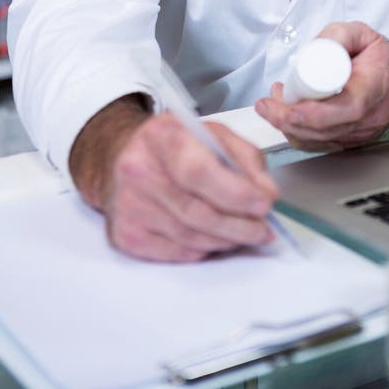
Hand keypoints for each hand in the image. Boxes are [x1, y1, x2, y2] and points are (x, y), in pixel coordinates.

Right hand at [70, 97, 278, 261]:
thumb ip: (246, 159)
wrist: (121, 158)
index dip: (235, 193)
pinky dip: (204, 250)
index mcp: (162, 136)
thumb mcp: (212, 134)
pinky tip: (216, 239)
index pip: (199, 172)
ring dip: (225, 240)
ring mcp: (128, 205)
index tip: (263, 205)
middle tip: (263, 229)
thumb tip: (267, 194)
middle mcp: (138, 170)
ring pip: (190, 238)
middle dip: (239, 225)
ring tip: (246, 234)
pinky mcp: (126, 235)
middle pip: (196, 212)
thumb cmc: (174, 145)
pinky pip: (177, 253)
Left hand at [255, 22, 388, 150]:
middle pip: (323, 130)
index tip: (288, 104)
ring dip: (287, 126)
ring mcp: (359, 134)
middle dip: (287, 119)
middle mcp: (368, 119)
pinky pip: (318, 145)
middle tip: (266, 104)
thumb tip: (313, 49)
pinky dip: (297, 133)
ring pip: (316, 141)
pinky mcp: (349, 142)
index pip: (344, 109)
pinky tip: (286, 115)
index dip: (313, 112)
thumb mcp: (361, 34)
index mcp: (373, 88)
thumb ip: (337, 36)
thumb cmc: (379, 59)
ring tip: (273, 104)